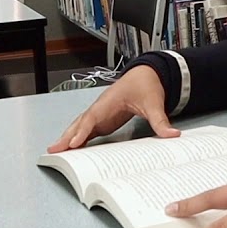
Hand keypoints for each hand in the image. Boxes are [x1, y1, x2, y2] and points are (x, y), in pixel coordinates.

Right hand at [47, 65, 178, 151]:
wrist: (145, 75)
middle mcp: (101, 107)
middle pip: (80, 123)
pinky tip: (73, 150)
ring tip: (56, 152)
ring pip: (80, 127)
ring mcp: (100, 114)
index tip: (73, 143)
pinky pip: (88, 130)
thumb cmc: (145, 85)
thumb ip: (161, 120)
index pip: (92, 118)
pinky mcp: (104, 119)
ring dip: (69, 138)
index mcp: (109, 101)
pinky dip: (79, 139)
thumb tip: (172, 134)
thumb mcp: (154, 103)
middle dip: (67, 137)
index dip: (82, 131)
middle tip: (54, 150)